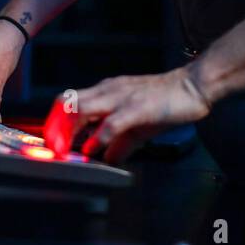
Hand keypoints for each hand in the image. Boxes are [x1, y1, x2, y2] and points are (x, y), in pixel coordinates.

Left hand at [42, 67, 211, 163]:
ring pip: (82, 108)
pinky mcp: (136, 107)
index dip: (56, 121)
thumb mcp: (138, 125)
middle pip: (68, 103)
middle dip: (55, 127)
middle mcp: (108, 90)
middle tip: (52, 147)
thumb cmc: (166, 101)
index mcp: (107, 91)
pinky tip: (93, 149)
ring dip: (69, 131)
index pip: (70, 101)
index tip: (52, 140)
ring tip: (65, 149)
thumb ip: (120, 142)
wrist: (192, 86)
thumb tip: (107, 158)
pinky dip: (97, 138)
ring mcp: (121, 97)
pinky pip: (110, 123)